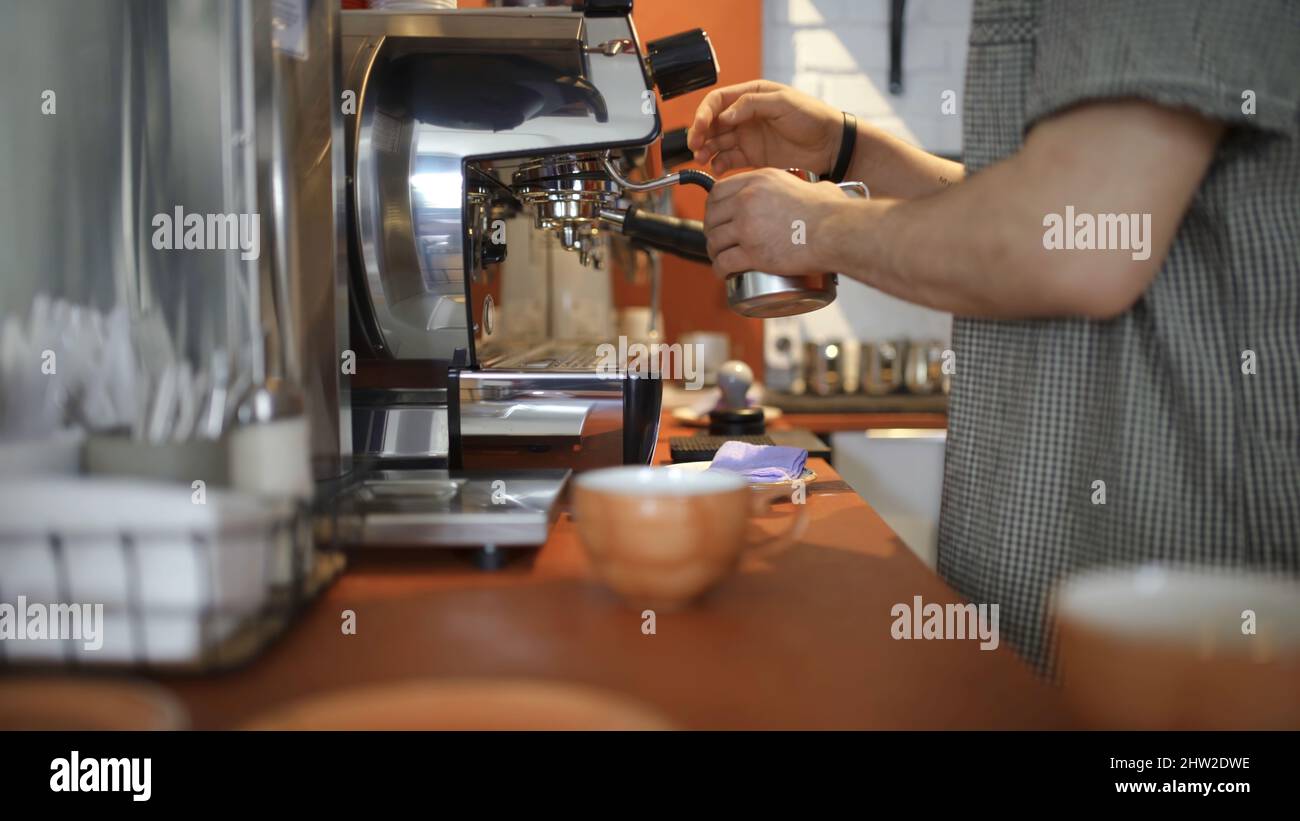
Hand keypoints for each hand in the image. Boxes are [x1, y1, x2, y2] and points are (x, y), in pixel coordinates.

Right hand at [687, 80, 841, 175]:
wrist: (830, 146)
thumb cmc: (812, 117)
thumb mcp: (783, 102)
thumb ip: (752, 104)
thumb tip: (726, 114)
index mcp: (751, 95)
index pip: (718, 101)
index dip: (705, 113)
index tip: (701, 127)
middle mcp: (745, 116)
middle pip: (713, 123)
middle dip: (700, 134)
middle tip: (695, 146)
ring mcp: (747, 137)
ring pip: (717, 142)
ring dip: (706, 150)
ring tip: (702, 158)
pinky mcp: (752, 157)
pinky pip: (728, 160)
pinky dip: (719, 164)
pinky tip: (717, 168)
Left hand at [703, 168, 847, 277]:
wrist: (836, 232)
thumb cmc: (833, 213)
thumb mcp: (814, 186)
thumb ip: (808, 187)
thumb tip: (819, 191)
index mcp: (758, 181)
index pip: (718, 191)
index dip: (713, 207)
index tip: (717, 216)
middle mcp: (747, 201)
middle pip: (712, 216)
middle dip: (711, 230)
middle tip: (719, 240)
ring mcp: (747, 227)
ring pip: (715, 240)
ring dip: (714, 252)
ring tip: (721, 258)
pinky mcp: (752, 253)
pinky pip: (724, 263)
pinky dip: (720, 270)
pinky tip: (723, 273)